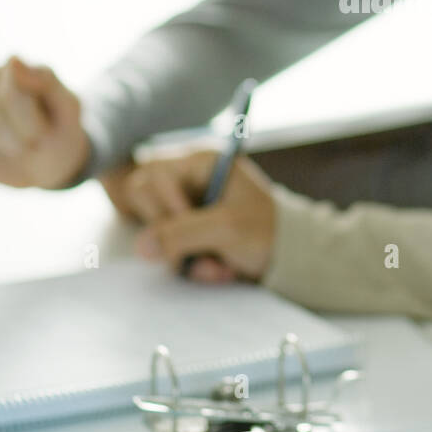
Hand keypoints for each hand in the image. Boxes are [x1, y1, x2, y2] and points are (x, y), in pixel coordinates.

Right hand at [0, 56, 90, 187]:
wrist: (51, 158)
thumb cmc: (60, 127)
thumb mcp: (68, 107)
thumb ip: (46, 81)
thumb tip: (12, 60)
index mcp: (13, 68)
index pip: (7, 94)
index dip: (26, 122)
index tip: (43, 136)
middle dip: (13, 136)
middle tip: (32, 145)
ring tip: (16, 149)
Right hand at [123, 150, 276, 281]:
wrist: (290, 255)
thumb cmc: (266, 230)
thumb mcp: (227, 229)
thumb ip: (183, 233)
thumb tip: (141, 247)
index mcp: (201, 162)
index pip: (154, 176)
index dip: (166, 206)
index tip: (188, 225)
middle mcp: (188, 179)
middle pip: (144, 201)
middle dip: (171, 236)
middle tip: (198, 252)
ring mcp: (184, 206)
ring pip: (154, 230)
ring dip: (183, 256)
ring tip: (217, 267)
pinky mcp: (185, 232)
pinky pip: (167, 250)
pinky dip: (190, 265)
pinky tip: (218, 269)